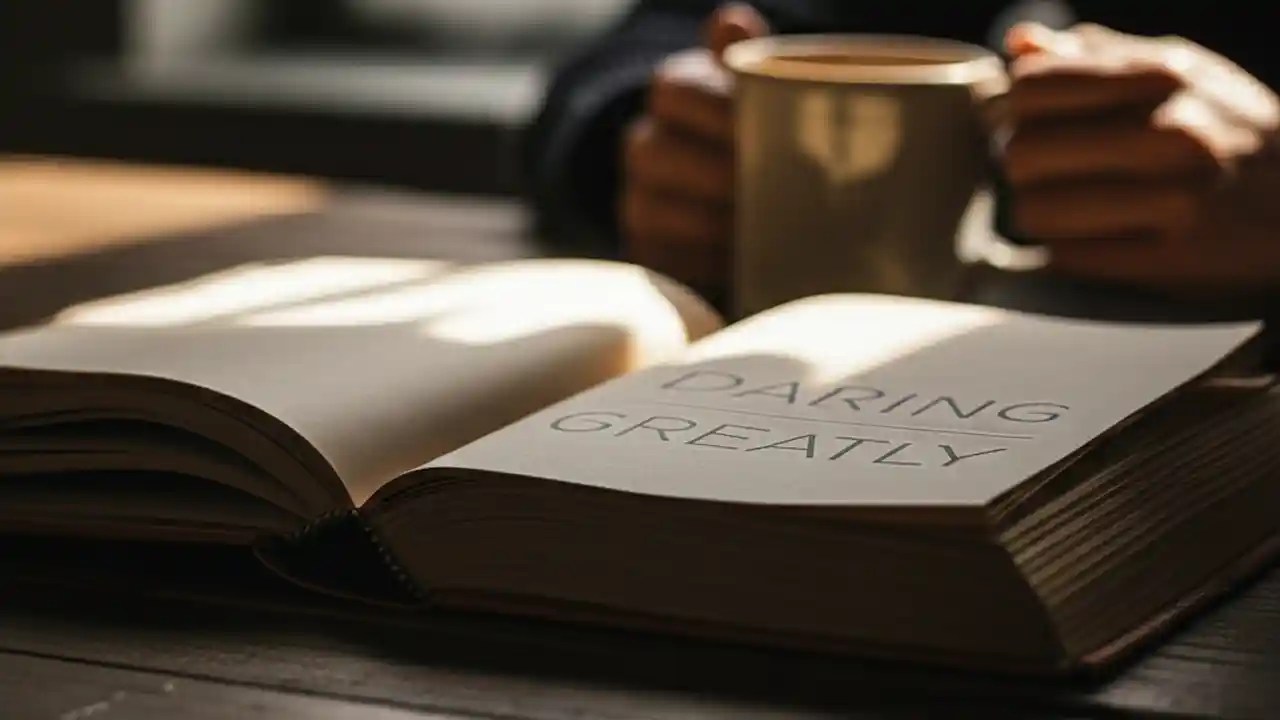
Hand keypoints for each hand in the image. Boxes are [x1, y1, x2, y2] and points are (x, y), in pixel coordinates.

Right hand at [621, 3, 768, 292]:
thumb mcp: (761, 93)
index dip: (717, 112)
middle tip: (770, 191)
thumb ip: (751, 58)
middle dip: (716, 175)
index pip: (673, 89)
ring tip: (762, 230)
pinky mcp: (644, 250)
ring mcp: (637, 199)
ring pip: (649, 209)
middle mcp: (644, 144)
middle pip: (654, 153)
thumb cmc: (761, 133)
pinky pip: (656, 257)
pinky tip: (740, 261)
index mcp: (674, 92)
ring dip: (709, 223)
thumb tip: (731, 19)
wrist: (741, 195)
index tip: (762, 133)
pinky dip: (699, 262)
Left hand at [1003, 23, 1279, 292]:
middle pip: (1021, 154)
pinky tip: (1098, 239)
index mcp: (1163, 77)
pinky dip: (1069, 250)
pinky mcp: (1172, 260)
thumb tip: (1021, 44)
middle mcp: (1170, 134)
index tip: (1036, 124)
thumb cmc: (1232, 133)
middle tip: (1049, 176)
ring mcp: (1174, 200)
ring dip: (1041, 215)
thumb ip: (1098, 57)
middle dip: (1024, 170)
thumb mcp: (1183, 74)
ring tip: (1073, 209)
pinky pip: (1068, 256)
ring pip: (1035, 211)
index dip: (1018, 112)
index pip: (1030, 88)